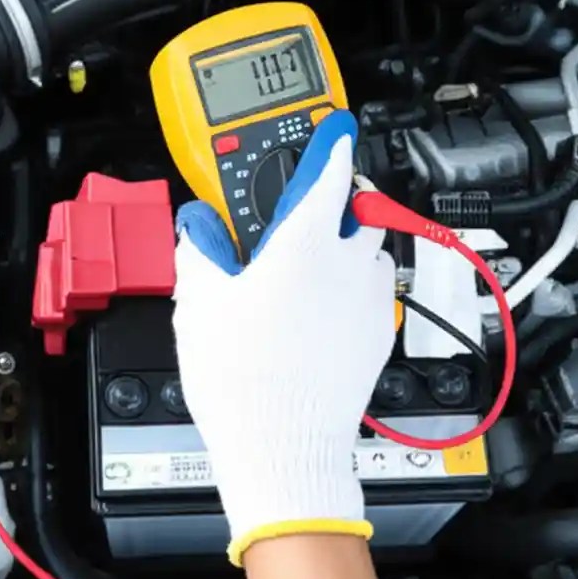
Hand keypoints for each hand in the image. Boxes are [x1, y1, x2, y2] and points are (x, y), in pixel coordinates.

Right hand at [172, 110, 396, 565]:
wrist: (284, 448)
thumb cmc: (243, 381)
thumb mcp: (201, 306)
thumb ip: (203, 252)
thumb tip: (199, 227)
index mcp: (303, 246)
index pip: (329, 173)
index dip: (333, 145)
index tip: (337, 130)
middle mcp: (346, 267)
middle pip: (360, 210)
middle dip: (340, 202)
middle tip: (309, 210)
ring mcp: (368, 303)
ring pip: (370, 253)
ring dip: (348, 248)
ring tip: (311, 267)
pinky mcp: (378, 338)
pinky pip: (373, 294)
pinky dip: (353, 290)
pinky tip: (321, 312)